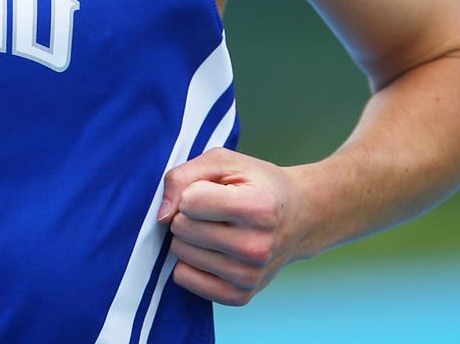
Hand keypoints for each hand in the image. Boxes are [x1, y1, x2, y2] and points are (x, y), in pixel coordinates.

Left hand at [157, 148, 308, 305]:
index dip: (194, 191)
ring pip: (180, 254)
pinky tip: (213, 251)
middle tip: (216, 211)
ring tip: (218, 228)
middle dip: (189, 215)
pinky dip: (190, 262)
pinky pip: (183, 278)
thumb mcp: (224, 162)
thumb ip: (183, 176)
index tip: (216, 190)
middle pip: (181, 229)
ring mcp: (249, 276)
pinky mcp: (239, 296)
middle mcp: (257, 247)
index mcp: (259, 208)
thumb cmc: (255, 184)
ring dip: (189, 238)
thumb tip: (160, 217)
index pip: (189, 202)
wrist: (299, 218)